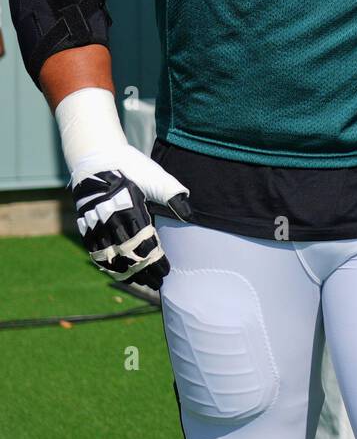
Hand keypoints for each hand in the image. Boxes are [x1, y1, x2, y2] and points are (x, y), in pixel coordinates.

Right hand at [72, 158, 190, 288]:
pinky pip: (94, 250)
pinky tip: (117, 272)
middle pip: (129, 255)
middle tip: (158, 282)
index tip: (166, 271)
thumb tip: (188, 213)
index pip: (145, 244)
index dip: (156, 261)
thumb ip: (171, 193)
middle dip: (145, 271)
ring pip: (111, 256)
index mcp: (130, 208)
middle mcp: (111, 219)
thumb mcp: (153, 175)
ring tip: (141, 281)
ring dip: (127, 272)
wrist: (95, 155)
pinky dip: (106, 264)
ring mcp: (96, 223)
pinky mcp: (85, 224)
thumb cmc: (129, 165)